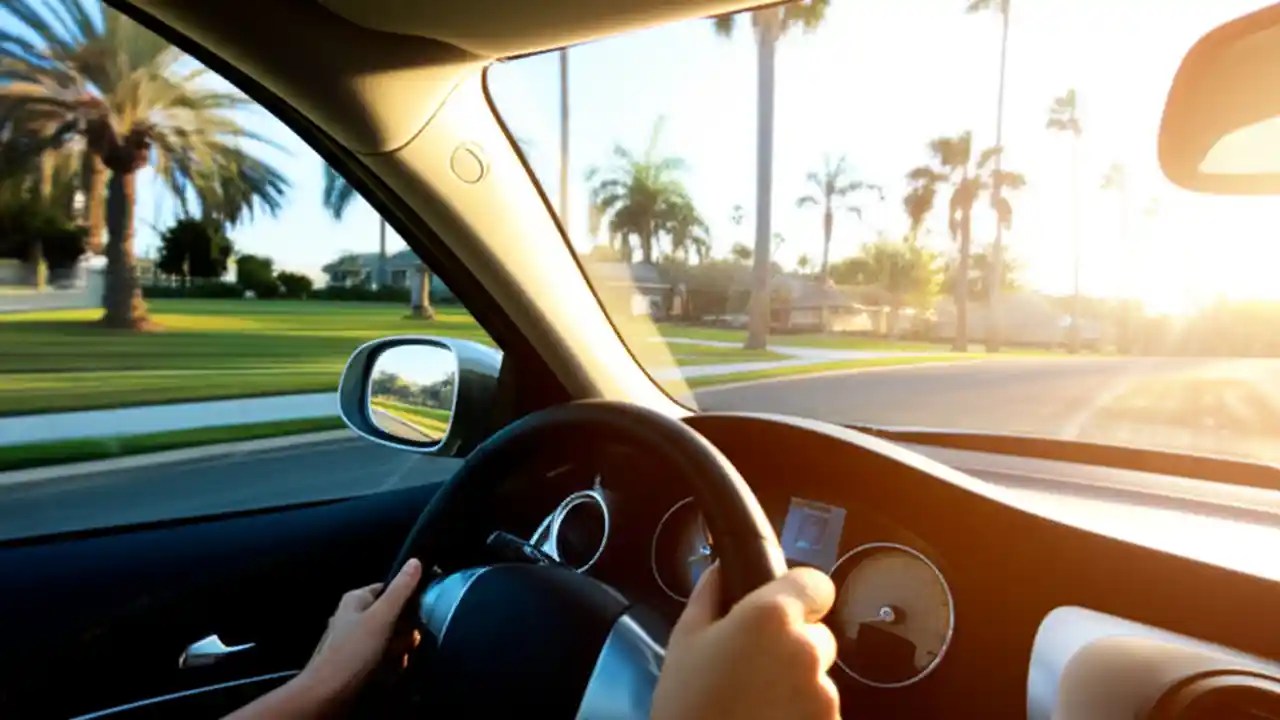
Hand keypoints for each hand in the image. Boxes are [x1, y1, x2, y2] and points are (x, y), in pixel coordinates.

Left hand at [224, 559, 421, 719]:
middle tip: (402, 643)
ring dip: (398, 650)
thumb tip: (415, 560)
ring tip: (394, 660)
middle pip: (393, 616)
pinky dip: (389, 664)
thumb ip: (400, 590)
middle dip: (404, 632)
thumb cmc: (352, 652)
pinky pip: (382, 657)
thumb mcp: (381, 617)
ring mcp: (355, 640)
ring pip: (390, 639)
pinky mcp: (357, 661)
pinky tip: (389, 672)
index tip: (417, 615)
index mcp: (357, 599)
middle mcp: (354, 616)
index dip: (407, 601)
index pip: (391, 589)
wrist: (327, 694)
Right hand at [652, 563, 840, 719]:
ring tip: (755, 704)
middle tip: (753, 668)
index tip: (779, 610)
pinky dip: (801, 716)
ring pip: (818, 676)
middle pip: (817, 634)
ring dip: (797, 685)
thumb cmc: (687, 707)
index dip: (799, 594)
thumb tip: (722, 567)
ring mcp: (824, 695)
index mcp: (771, 617)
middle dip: (793, 647)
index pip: (816, 583)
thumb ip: (709, 595)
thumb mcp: (685, 642)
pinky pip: (821, 711)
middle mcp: (807, 650)